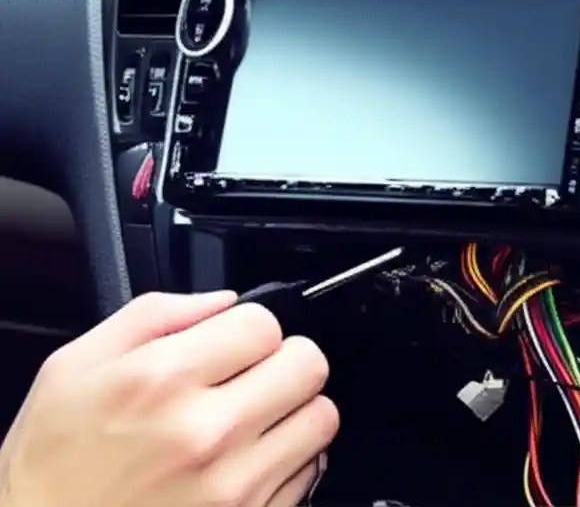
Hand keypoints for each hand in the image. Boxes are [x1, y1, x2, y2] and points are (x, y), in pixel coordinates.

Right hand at [0, 292, 337, 506]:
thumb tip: (221, 301)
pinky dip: (289, 460)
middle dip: (284, 361)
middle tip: (254, 376)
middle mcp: (206, 432)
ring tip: (254, 419)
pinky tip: (247, 460)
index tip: (234, 343)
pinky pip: (309, 471)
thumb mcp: (73, 367)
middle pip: (308, 365)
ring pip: (321, 418)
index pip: (263, 323)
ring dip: (295, 411)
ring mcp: (233, 485)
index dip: (250, 327)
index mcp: (161, 381)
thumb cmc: (53, 463)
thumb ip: (153, 315)